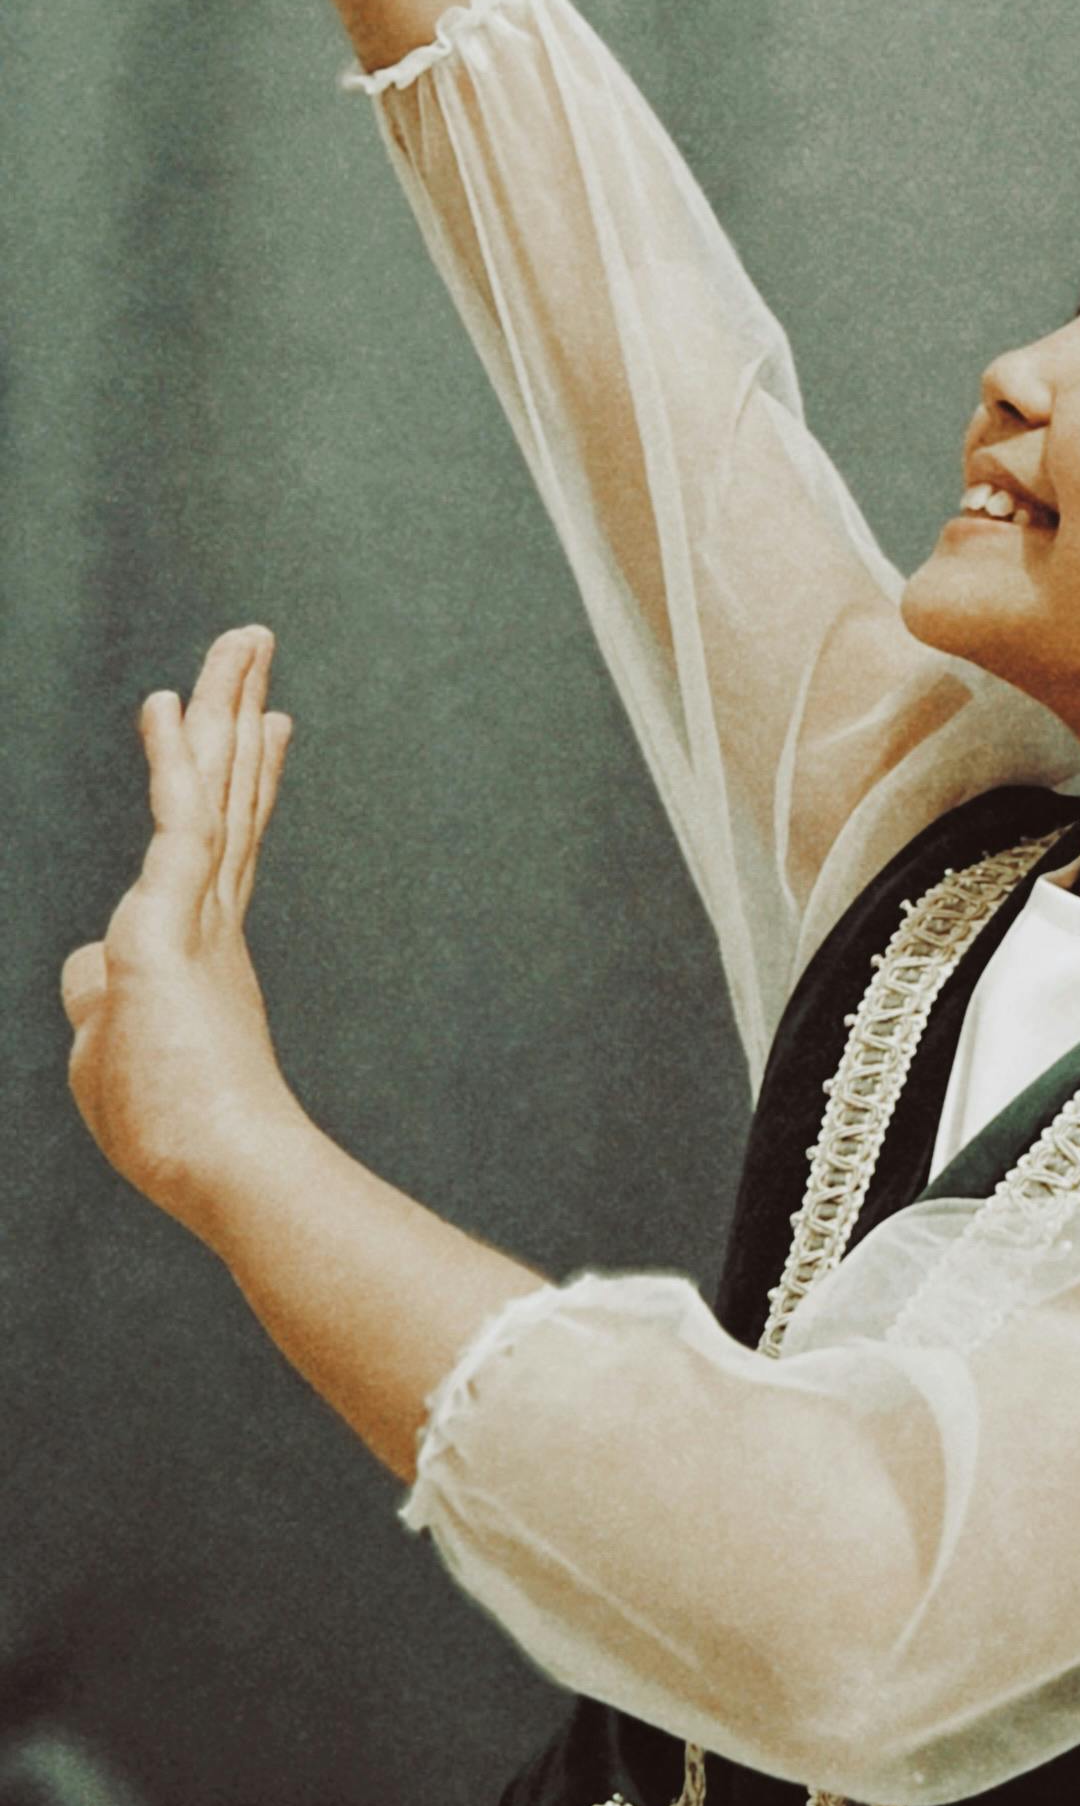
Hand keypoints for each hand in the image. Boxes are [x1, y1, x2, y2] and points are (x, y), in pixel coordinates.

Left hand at [63, 627, 300, 1226]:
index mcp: (204, 948)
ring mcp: (195, 917)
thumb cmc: (172, 1130)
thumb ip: (100, 993)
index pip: (225, 844)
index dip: (246, 778)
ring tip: (244, 636)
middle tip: (259, 647)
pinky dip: (171, 760)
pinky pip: (172, 822)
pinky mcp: (168, 926)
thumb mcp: (110, 1053)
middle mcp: (211, 917)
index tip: (268, 722)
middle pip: (230, 794)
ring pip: (211, 788)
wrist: (219, 1168)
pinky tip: (166, 701)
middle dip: (241, 716)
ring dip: (222, 706)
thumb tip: (86, 959)